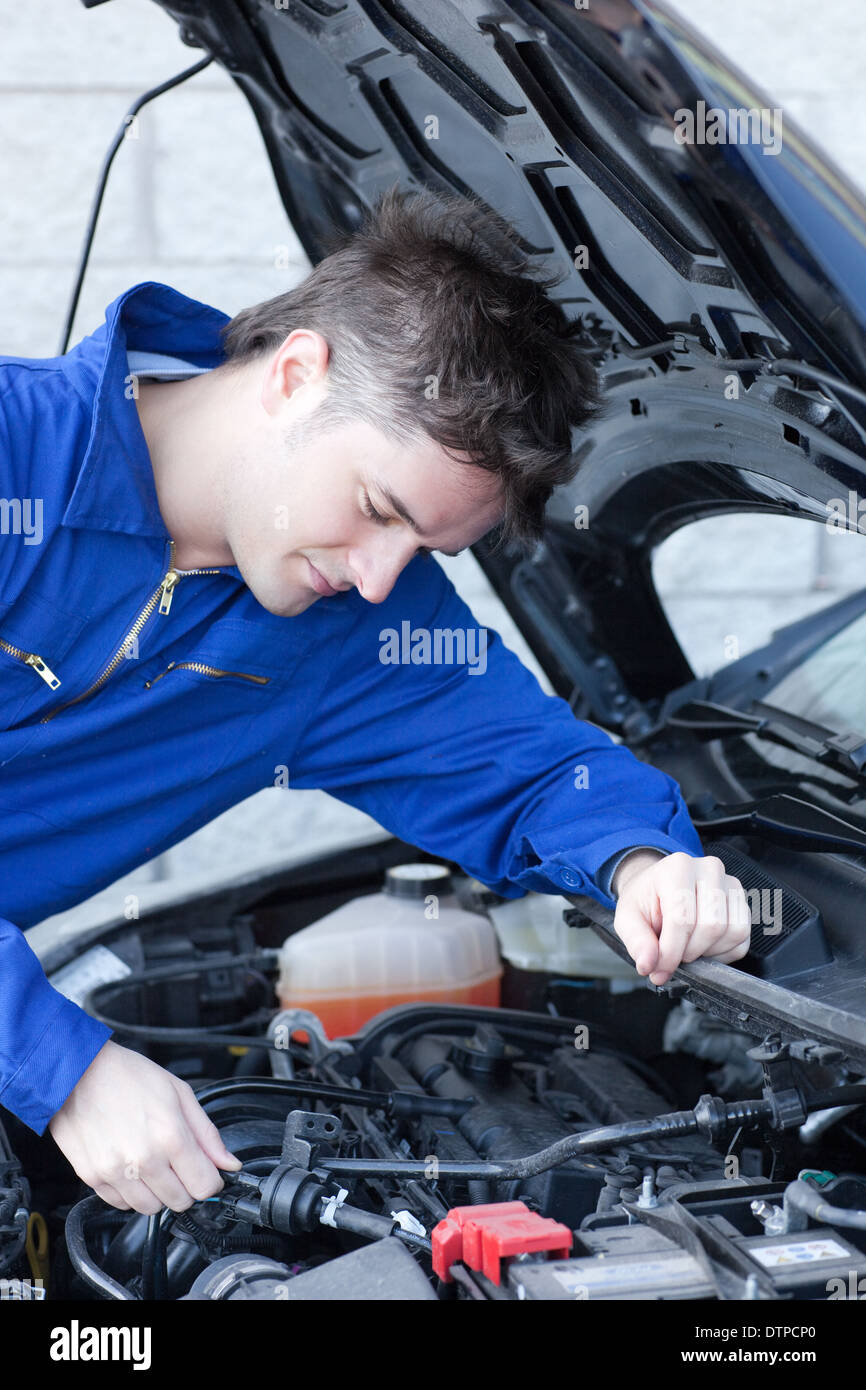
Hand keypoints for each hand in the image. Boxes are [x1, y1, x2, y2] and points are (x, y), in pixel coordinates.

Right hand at [48, 1040, 241, 1213]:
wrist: (78, 1072)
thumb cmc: (127, 1075)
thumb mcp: (179, 1093)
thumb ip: (207, 1133)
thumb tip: (229, 1162)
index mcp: (170, 1136)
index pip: (204, 1186)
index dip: (211, 1180)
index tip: (206, 1172)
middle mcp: (143, 1160)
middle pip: (180, 1202)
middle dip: (185, 1186)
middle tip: (177, 1164)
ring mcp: (116, 1172)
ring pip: (150, 1209)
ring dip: (157, 1193)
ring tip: (152, 1164)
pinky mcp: (92, 1177)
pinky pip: (120, 1204)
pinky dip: (130, 1192)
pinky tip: (130, 1167)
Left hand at [610, 849, 751, 986]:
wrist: (659, 889)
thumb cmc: (646, 901)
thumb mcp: (627, 918)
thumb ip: (636, 940)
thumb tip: (648, 963)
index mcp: (678, 868)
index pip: (683, 918)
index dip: (671, 952)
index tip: (659, 969)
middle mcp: (710, 870)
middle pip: (712, 926)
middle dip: (690, 952)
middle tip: (674, 954)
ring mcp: (731, 885)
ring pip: (733, 932)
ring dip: (708, 952)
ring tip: (687, 947)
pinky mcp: (742, 903)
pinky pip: (742, 939)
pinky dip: (723, 953)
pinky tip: (703, 946)